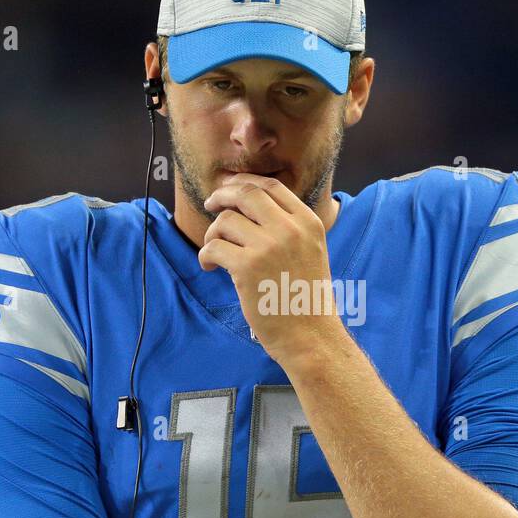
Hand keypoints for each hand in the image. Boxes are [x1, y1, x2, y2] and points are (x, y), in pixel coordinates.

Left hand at [199, 174, 344, 367]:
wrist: (311, 335)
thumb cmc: (305, 298)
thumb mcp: (310, 251)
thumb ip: (287, 226)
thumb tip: (246, 203)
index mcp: (308, 222)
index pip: (270, 186)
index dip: (244, 182)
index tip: (228, 187)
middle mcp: (290, 229)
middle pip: (246, 194)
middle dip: (222, 195)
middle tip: (210, 205)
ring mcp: (268, 247)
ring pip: (225, 221)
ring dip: (212, 234)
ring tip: (215, 253)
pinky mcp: (247, 267)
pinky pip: (213, 247)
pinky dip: (206, 256)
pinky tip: (212, 268)